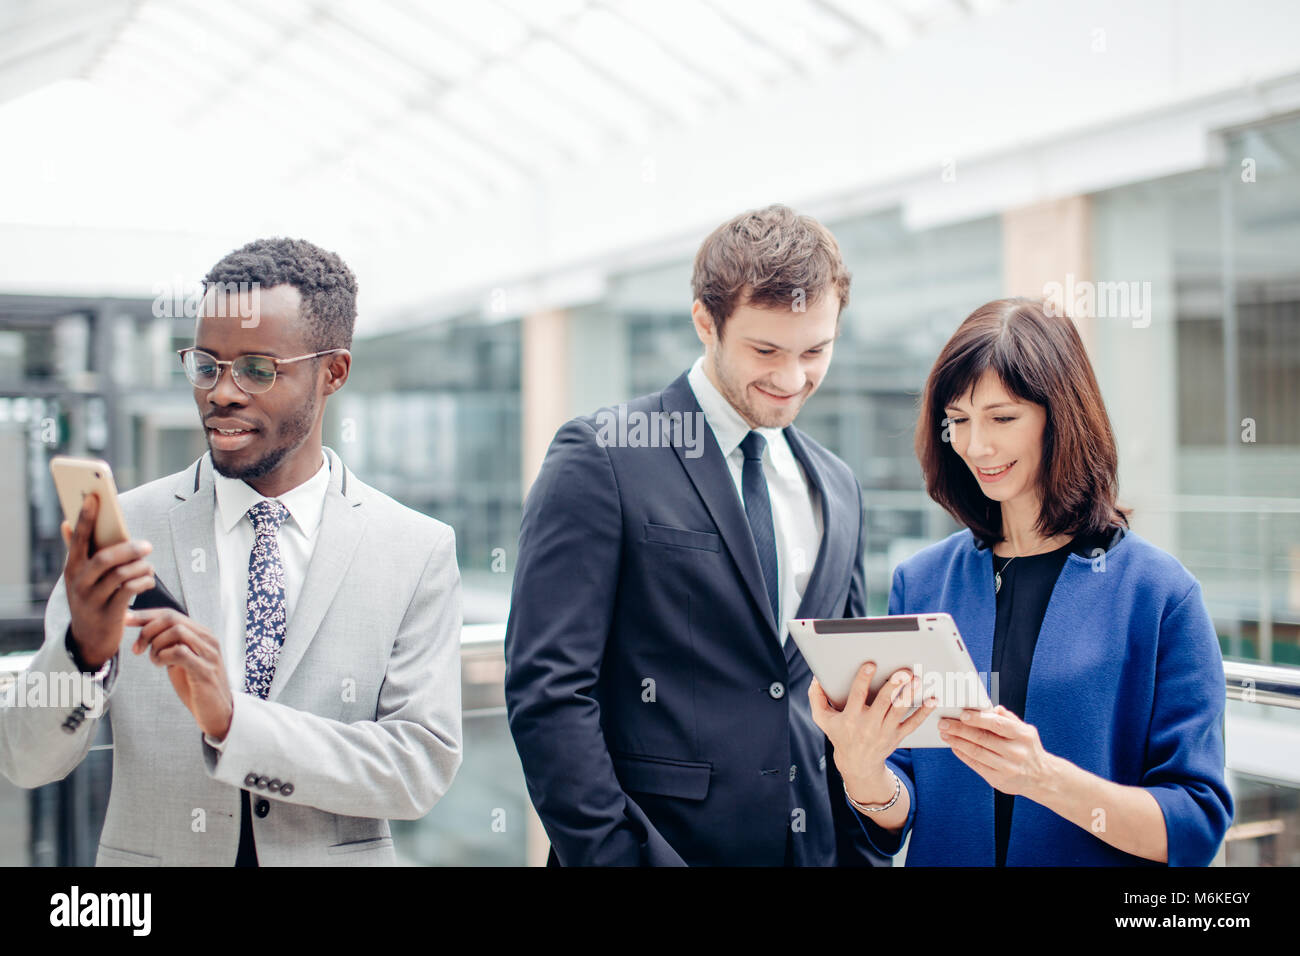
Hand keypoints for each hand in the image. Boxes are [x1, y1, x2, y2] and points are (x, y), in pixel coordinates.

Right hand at [61, 493, 155, 670]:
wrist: (89, 640)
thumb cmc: (91, 599)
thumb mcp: (80, 577)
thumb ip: (77, 552)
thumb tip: (66, 523)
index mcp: (72, 569)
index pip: (78, 539)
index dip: (85, 518)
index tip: (93, 497)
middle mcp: (78, 583)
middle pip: (103, 559)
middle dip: (128, 549)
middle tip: (147, 545)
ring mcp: (92, 600)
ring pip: (119, 576)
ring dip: (140, 567)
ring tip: (149, 566)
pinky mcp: (108, 615)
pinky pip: (127, 592)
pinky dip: (142, 583)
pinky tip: (148, 580)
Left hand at [124, 607, 232, 740]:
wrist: (217, 712)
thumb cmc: (196, 687)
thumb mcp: (181, 661)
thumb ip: (170, 645)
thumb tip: (145, 633)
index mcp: (201, 634)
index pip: (170, 614)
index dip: (145, 615)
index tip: (125, 619)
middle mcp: (207, 639)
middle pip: (172, 618)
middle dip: (147, 630)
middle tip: (137, 648)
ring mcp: (208, 653)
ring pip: (176, 631)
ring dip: (156, 645)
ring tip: (155, 661)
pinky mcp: (205, 670)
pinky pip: (180, 652)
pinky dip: (164, 656)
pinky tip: (161, 665)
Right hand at [808, 663, 935, 803]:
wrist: (857, 764)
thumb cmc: (839, 735)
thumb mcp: (823, 719)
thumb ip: (817, 697)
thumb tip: (816, 678)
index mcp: (850, 717)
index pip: (857, 695)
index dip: (863, 679)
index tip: (871, 664)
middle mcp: (868, 725)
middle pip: (883, 703)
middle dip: (893, 686)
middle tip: (903, 672)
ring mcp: (884, 731)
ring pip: (899, 711)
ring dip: (909, 695)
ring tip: (918, 680)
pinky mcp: (897, 736)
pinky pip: (912, 724)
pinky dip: (923, 712)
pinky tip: (931, 700)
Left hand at [938, 705, 1053, 796]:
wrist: (1041, 778)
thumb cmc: (1028, 748)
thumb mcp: (1025, 730)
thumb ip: (1007, 718)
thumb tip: (989, 708)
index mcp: (1023, 735)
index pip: (997, 724)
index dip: (979, 719)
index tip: (962, 714)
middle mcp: (1016, 752)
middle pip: (982, 739)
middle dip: (959, 729)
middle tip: (943, 723)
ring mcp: (1007, 768)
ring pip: (976, 753)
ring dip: (957, 742)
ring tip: (944, 734)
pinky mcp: (999, 780)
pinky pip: (976, 765)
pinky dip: (962, 755)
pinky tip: (954, 747)